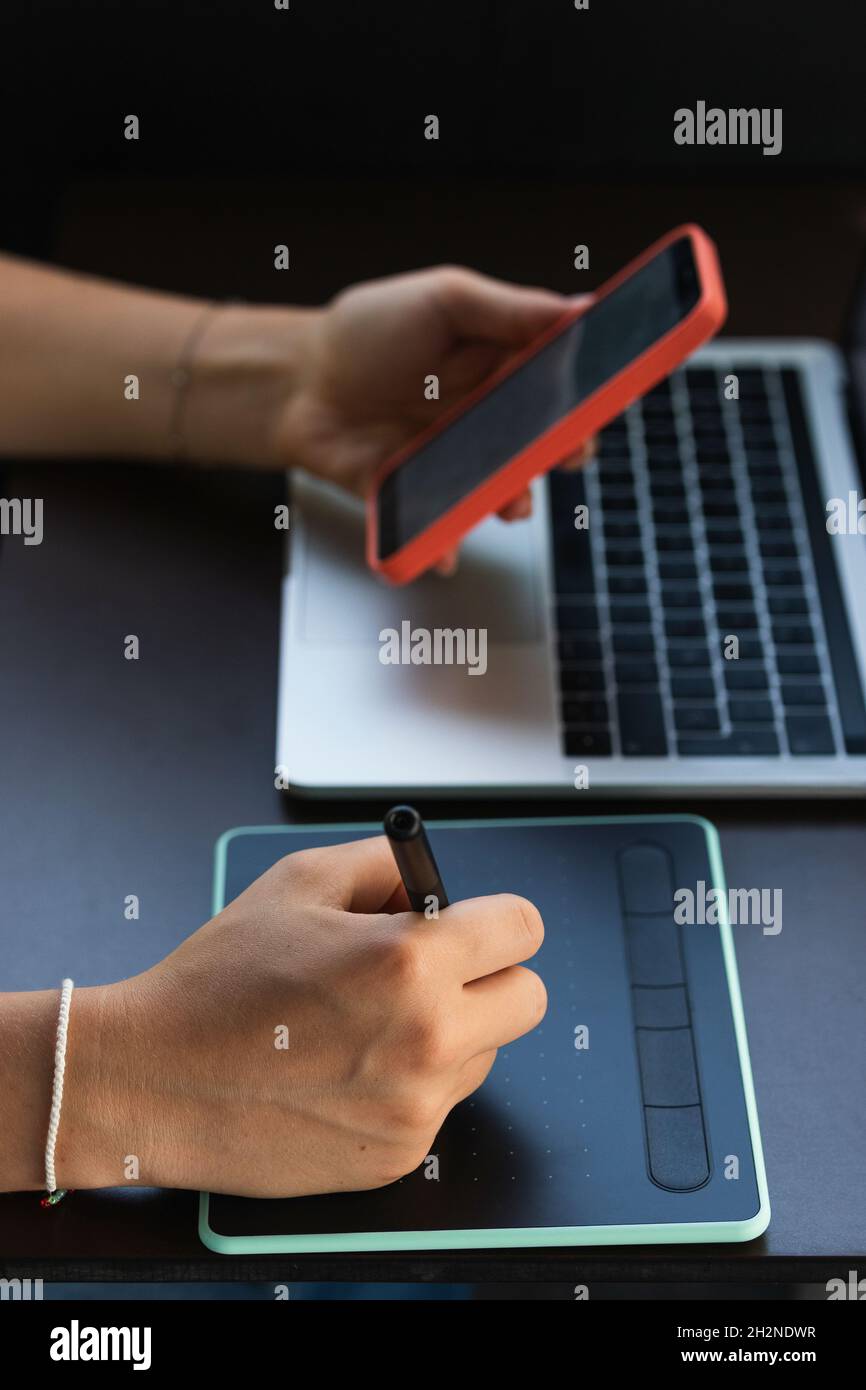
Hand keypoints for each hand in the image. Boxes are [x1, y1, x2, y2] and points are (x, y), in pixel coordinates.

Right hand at [57, 837, 545, 1196]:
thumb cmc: (217, 981)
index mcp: (410, 961)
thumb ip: (384, 864)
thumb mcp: (298, 883)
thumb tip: (430, 878)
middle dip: (488, 976)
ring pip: (485, 1053)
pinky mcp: (398, 1155)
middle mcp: (428, 1037)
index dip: (494, 919)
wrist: (154, 1082)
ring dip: (450, 1033)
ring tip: (367, 1024)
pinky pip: (440, 1104)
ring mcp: (417, 1106)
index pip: (523, 929)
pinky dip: (411, 1084)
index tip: (472, 925)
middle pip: (527, 998)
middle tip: (431, 972)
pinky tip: (347, 1070)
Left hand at [277, 267, 595, 571]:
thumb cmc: (366, 333)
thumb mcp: (444, 301)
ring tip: (512, 503)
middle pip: (541, 443)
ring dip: (512, 501)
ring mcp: (454, 460)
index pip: (562, 382)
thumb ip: (511, 310)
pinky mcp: (418, 495)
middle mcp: (484, 417)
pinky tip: (447, 551)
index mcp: (500, 365)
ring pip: (499, 490)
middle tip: (570, 452)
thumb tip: (581, 308)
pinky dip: (445, 544)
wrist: (295, 382)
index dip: (590, 395)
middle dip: (563, 453)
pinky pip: (441, 526)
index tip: (608, 402)